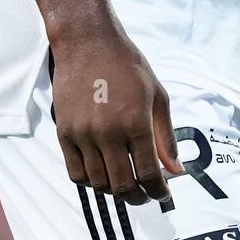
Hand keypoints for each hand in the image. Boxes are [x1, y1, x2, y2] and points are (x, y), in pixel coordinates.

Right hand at [49, 28, 185, 205]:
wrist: (88, 43)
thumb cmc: (126, 65)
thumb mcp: (157, 95)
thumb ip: (165, 136)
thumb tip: (175, 170)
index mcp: (135, 122)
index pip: (148, 174)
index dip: (158, 191)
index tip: (163, 195)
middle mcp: (108, 132)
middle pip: (123, 186)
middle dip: (138, 197)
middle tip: (145, 195)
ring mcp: (83, 134)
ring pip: (98, 183)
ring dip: (114, 191)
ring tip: (125, 184)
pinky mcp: (64, 133)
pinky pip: (75, 172)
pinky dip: (90, 181)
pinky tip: (101, 174)